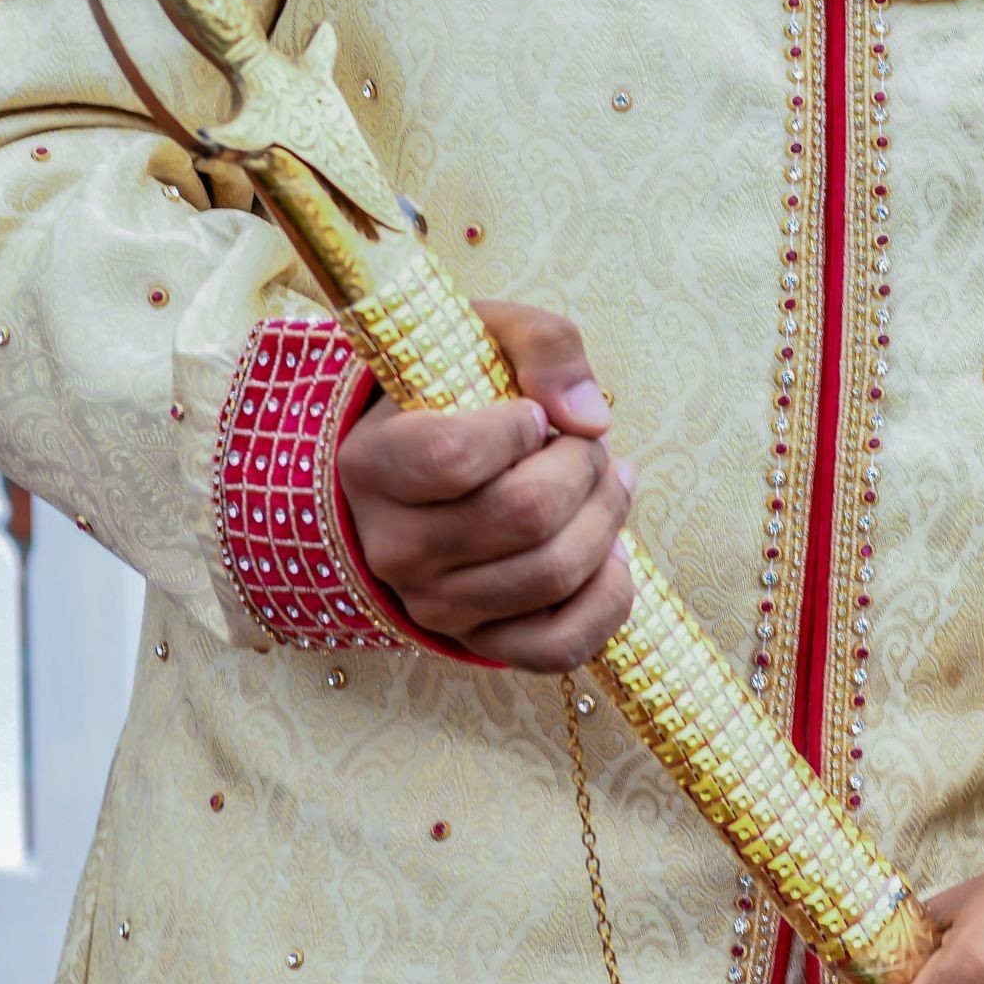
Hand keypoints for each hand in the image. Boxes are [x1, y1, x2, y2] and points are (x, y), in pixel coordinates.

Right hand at [335, 300, 636, 670]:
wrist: (421, 470)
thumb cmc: (454, 395)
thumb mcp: (484, 336)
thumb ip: (541, 343)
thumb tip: (589, 416)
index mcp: (371, 465)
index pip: (452, 457)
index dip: (517, 428)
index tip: (531, 414)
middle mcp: (393, 546)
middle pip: (524, 515)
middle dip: (583, 467)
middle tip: (587, 444)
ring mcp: (433, 604)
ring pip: (551, 575)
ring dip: (606, 518)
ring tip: (607, 482)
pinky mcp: (479, 643)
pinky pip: (560, 646)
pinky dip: (608, 599)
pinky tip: (612, 553)